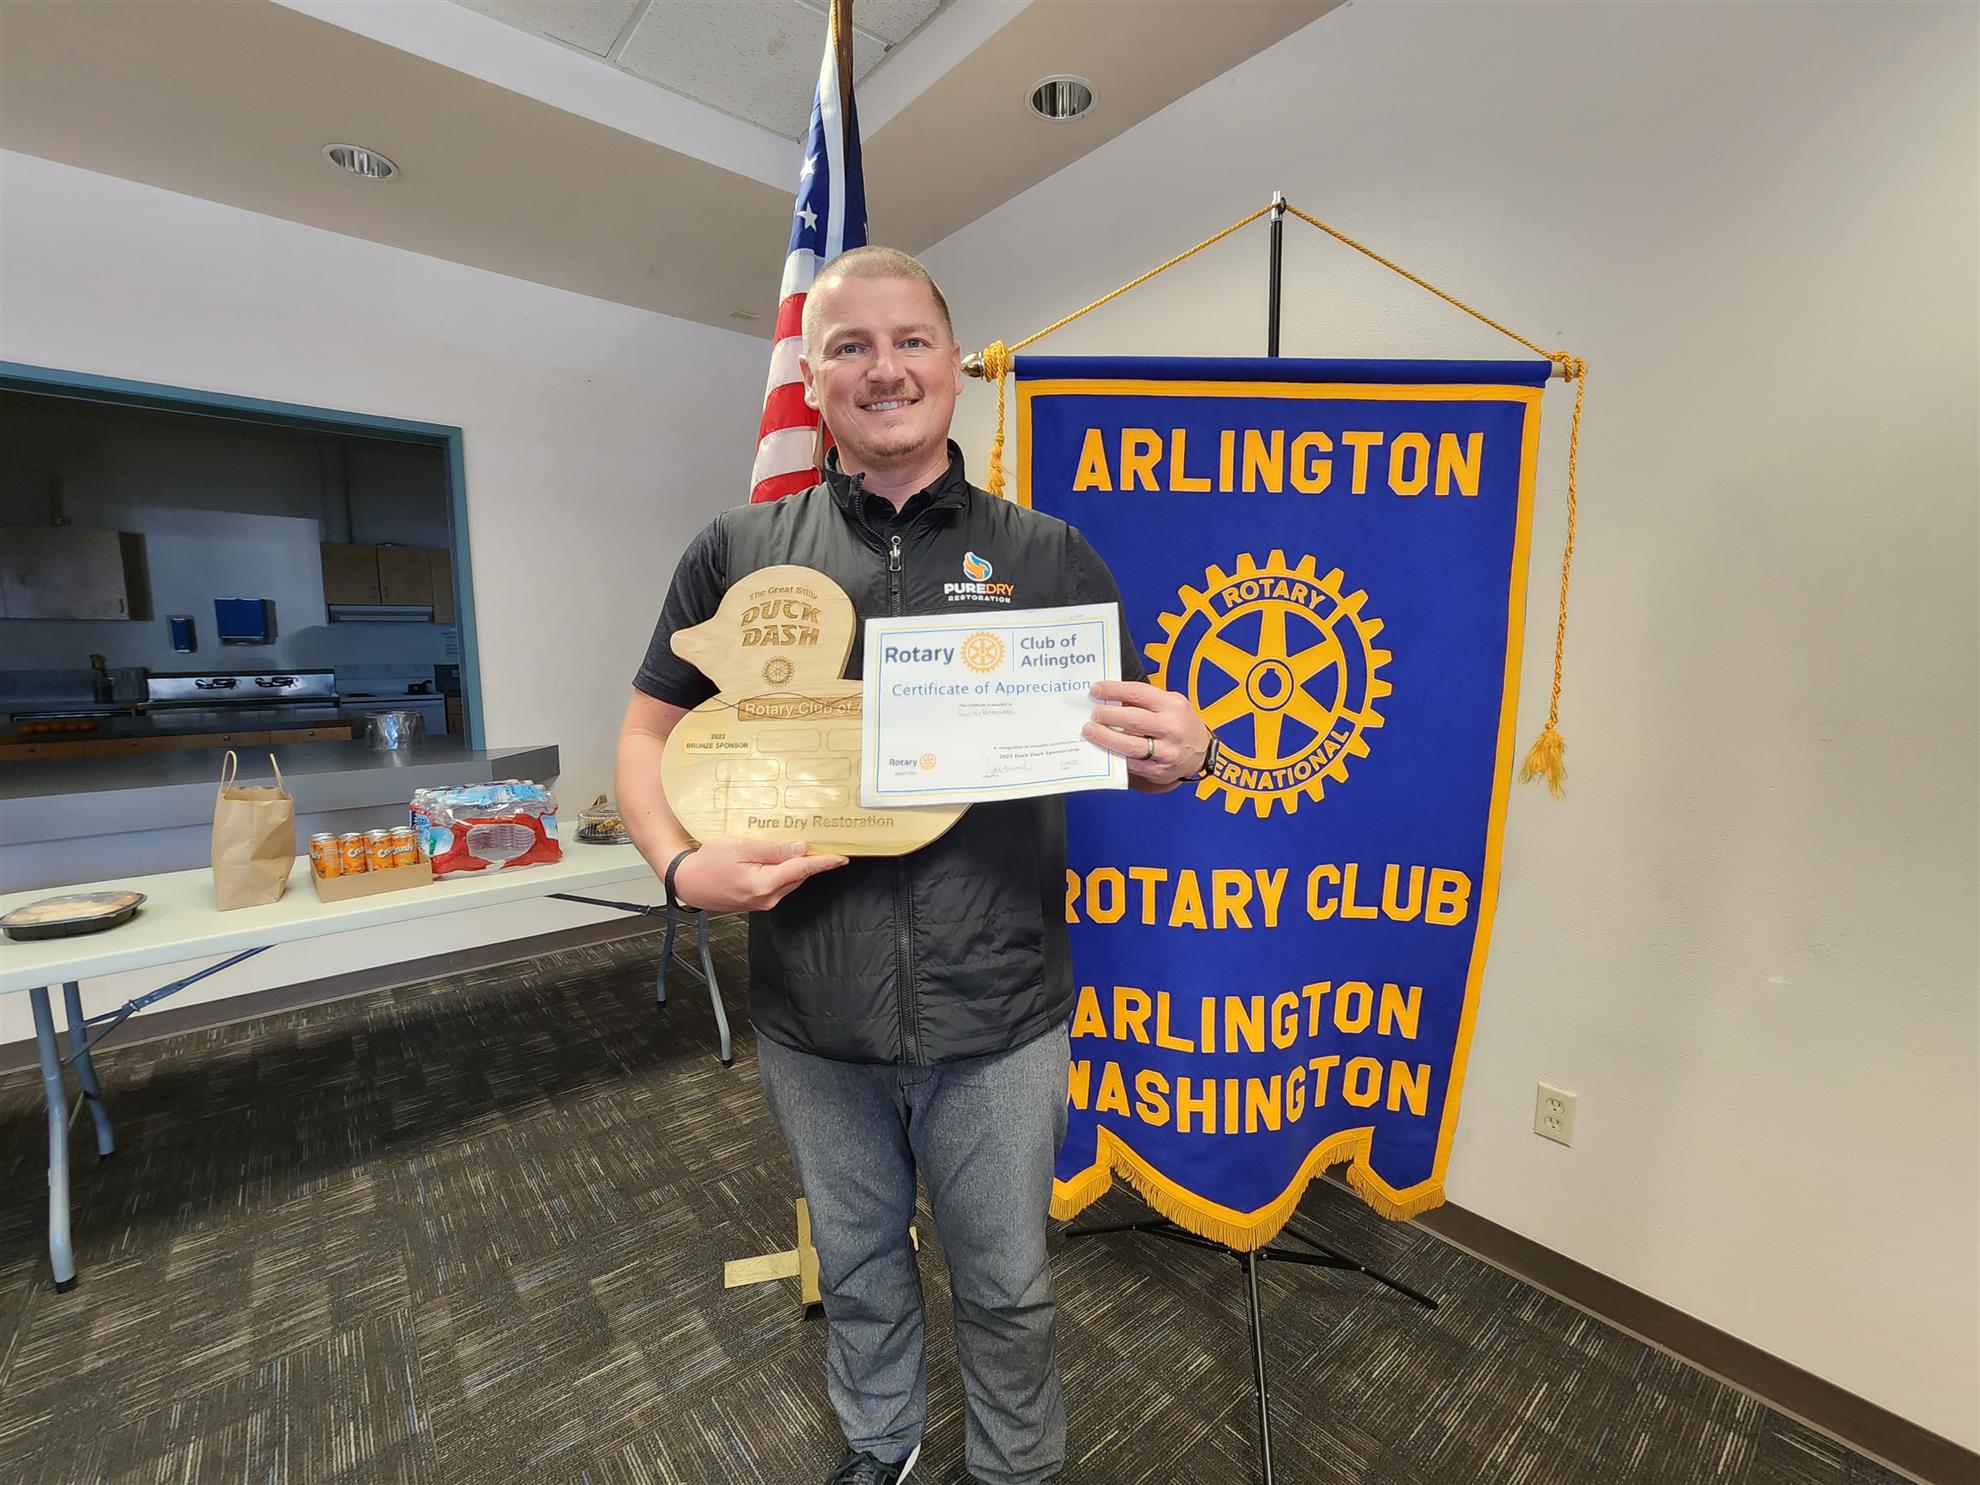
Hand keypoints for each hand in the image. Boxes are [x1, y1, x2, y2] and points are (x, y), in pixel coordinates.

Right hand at [671, 837, 847, 912]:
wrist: (687, 882)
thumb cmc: (708, 863)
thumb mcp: (739, 848)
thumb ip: (771, 850)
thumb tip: (800, 849)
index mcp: (764, 884)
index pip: (802, 870)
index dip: (824, 862)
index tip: (842, 857)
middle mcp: (767, 898)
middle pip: (798, 876)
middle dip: (812, 861)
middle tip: (825, 843)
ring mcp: (762, 902)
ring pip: (789, 881)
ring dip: (797, 866)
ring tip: (803, 848)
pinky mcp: (757, 902)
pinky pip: (778, 885)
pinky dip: (784, 873)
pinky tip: (782, 860)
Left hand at [1084, 680, 1210, 788]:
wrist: (1201, 752)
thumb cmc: (1180, 724)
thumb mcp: (1170, 704)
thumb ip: (1144, 701)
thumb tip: (1110, 698)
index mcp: (1172, 705)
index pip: (1138, 693)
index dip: (1113, 690)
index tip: (1096, 690)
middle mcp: (1171, 728)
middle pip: (1132, 719)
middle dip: (1107, 715)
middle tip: (1093, 714)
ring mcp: (1167, 751)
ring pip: (1130, 745)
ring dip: (1106, 737)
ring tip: (1091, 731)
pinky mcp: (1159, 770)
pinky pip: (1132, 764)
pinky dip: (1115, 756)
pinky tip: (1103, 749)